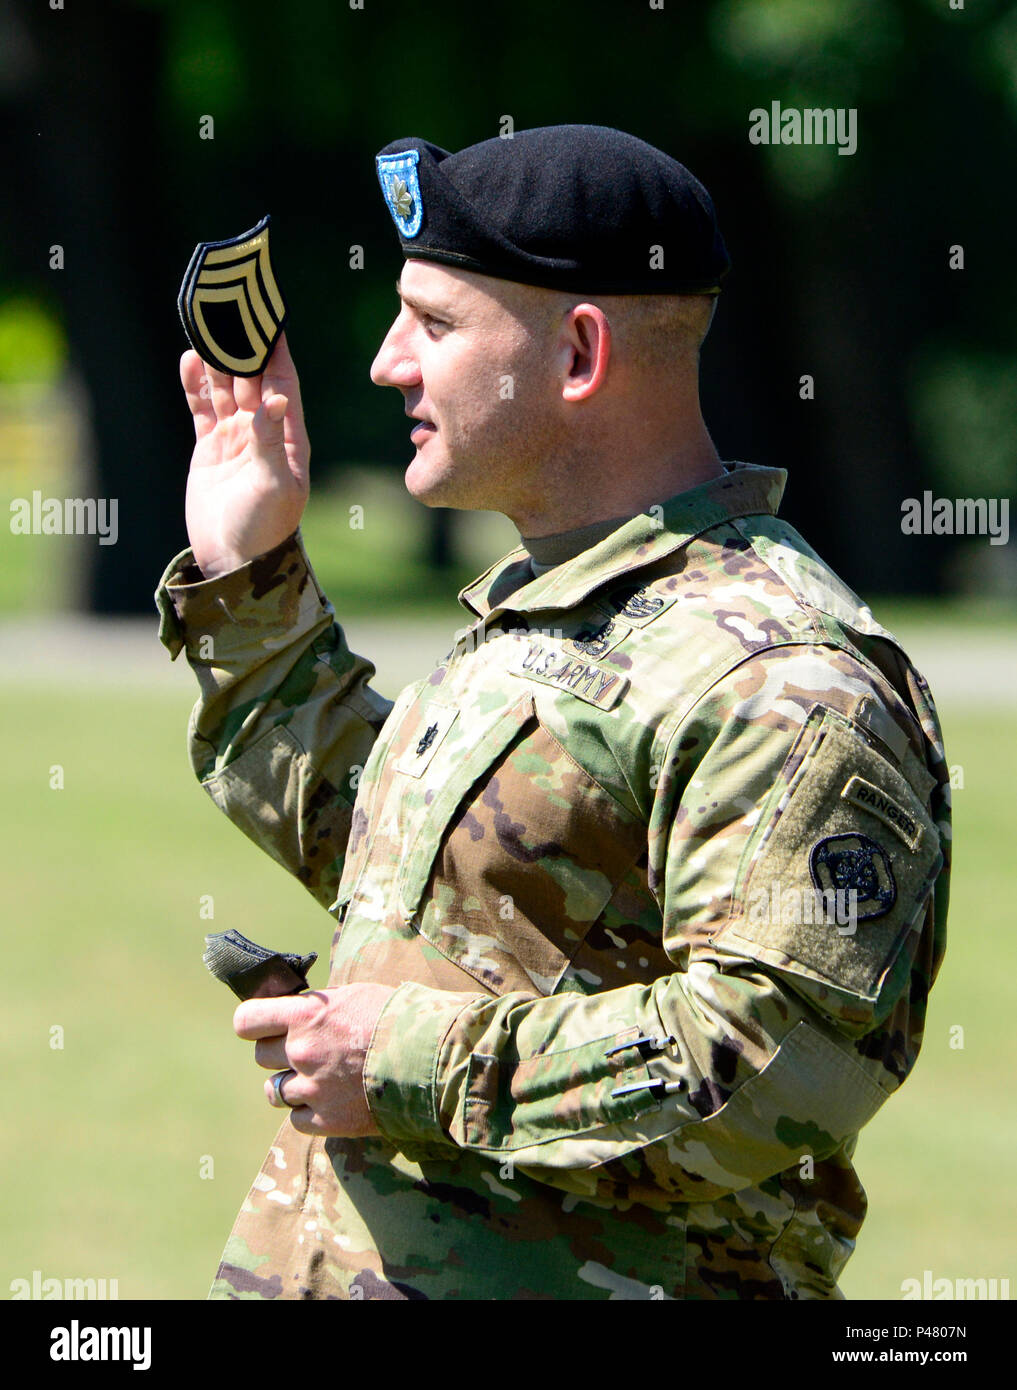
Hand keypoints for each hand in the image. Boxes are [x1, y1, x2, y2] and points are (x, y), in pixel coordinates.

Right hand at [181, 332, 310, 577]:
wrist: (233, 560)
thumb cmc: (264, 528)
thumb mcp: (273, 484)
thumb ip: (272, 440)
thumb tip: (277, 398)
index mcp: (289, 437)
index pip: (285, 382)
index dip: (277, 350)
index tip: (272, 316)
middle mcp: (265, 431)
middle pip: (254, 378)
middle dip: (246, 345)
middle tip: (234, 306)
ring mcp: (237, 438)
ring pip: (227, 388)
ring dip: (219, 359)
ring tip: (209, 323)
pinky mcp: (210, 448)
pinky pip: (203, 408)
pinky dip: (196, 385)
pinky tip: (189, 359)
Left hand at [233, 984, 395, 1136]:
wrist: (432, 1058)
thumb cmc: (398, 1017)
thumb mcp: (354, 995)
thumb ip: (318, 1006)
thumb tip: (295, 1011)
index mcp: (305, 1016)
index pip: (246, 1021)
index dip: (254, 1024)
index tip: (263, 1026)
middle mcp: (301, 1052)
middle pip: (261, 1056)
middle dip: (279, 1052)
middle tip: (307, 1051)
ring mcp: (312, 1089)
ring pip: (273, 1091)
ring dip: (290, 1085)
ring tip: (316, 1079)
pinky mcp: (326, 1120)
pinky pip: (294, 1119)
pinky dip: (307, 1112)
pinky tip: (330, 1100)